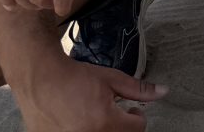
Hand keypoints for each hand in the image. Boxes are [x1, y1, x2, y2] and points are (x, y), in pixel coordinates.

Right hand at [16, 50, 164, 131]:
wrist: (40, 79)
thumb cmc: (74, 77)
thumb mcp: (111, 79)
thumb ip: (138, 89)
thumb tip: (163, 92)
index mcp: (105, 122)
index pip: (137, 128)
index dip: (137, 116)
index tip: (131, 110)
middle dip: (122, 126)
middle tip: (113, 114)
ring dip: (105, 130)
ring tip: (95, 117)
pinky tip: (79, 122)